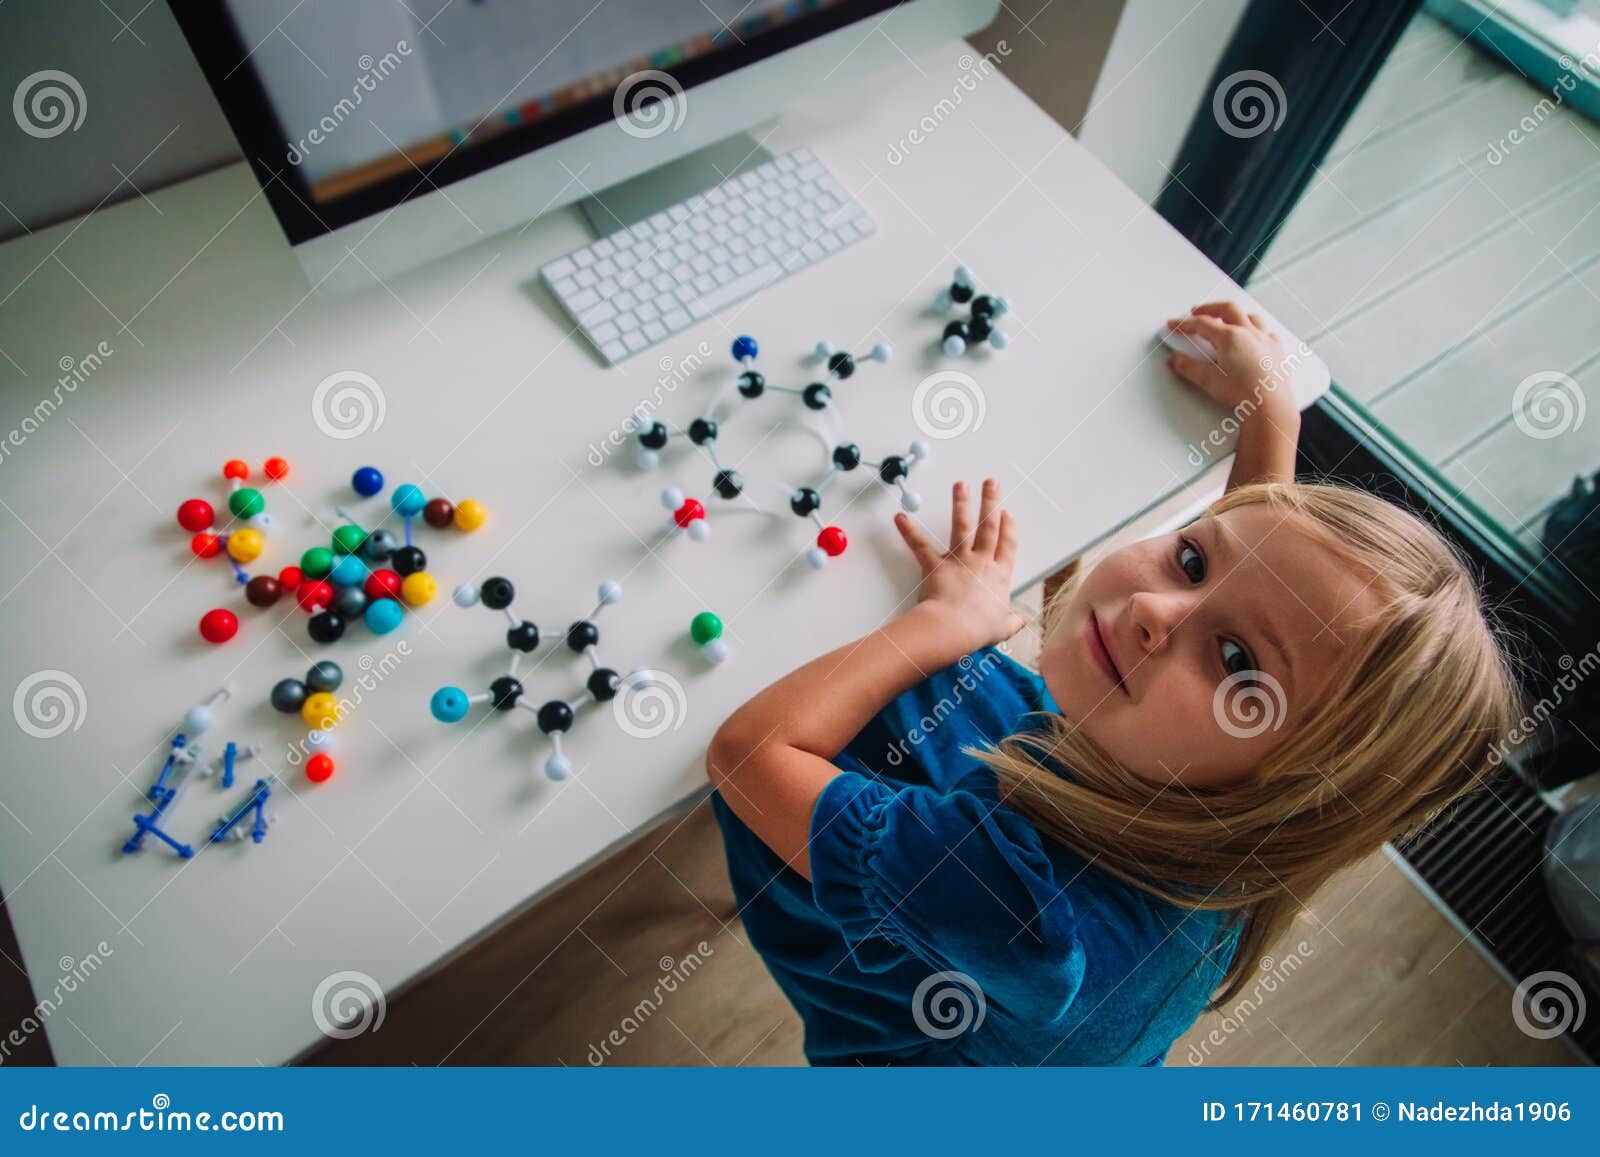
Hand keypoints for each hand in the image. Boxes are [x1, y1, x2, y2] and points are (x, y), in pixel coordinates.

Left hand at [894, 478, 1025, 657]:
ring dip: (960, 503)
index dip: (1009, 528)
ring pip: (961, 526)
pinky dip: (909, 531)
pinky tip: (900, 517)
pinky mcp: (935, 565)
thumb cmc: (978, 629)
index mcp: (999, 575)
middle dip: (990, 501)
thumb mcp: (1003, 627)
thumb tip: (1023, 620)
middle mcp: (981, 562)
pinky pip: (920, 546)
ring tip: (960, 485)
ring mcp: (958, 561)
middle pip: (989, 526)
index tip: (1007, 513)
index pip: (1007, 545)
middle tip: (991, 482)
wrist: (952, 628)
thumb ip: (1013, 621)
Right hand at [1165, 302, 1294, 418]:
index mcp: (1230, 337)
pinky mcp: (1277, 350)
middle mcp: (1249, 333)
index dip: (1184, 323)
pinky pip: (1266, 331)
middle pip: (1226, 309)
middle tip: (1197, 311)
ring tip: (1226, 318)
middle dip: (1209, 308)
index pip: (1202, 324)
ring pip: (1249, 317)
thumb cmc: (1245, 394)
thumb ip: (1188, 367)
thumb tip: (1176, 359)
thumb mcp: (1208, 380)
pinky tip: (1253, 335)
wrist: (1270, 406)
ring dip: (1234, 315)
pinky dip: (1256, 329)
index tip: (1175, 324)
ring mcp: (1265, 340)